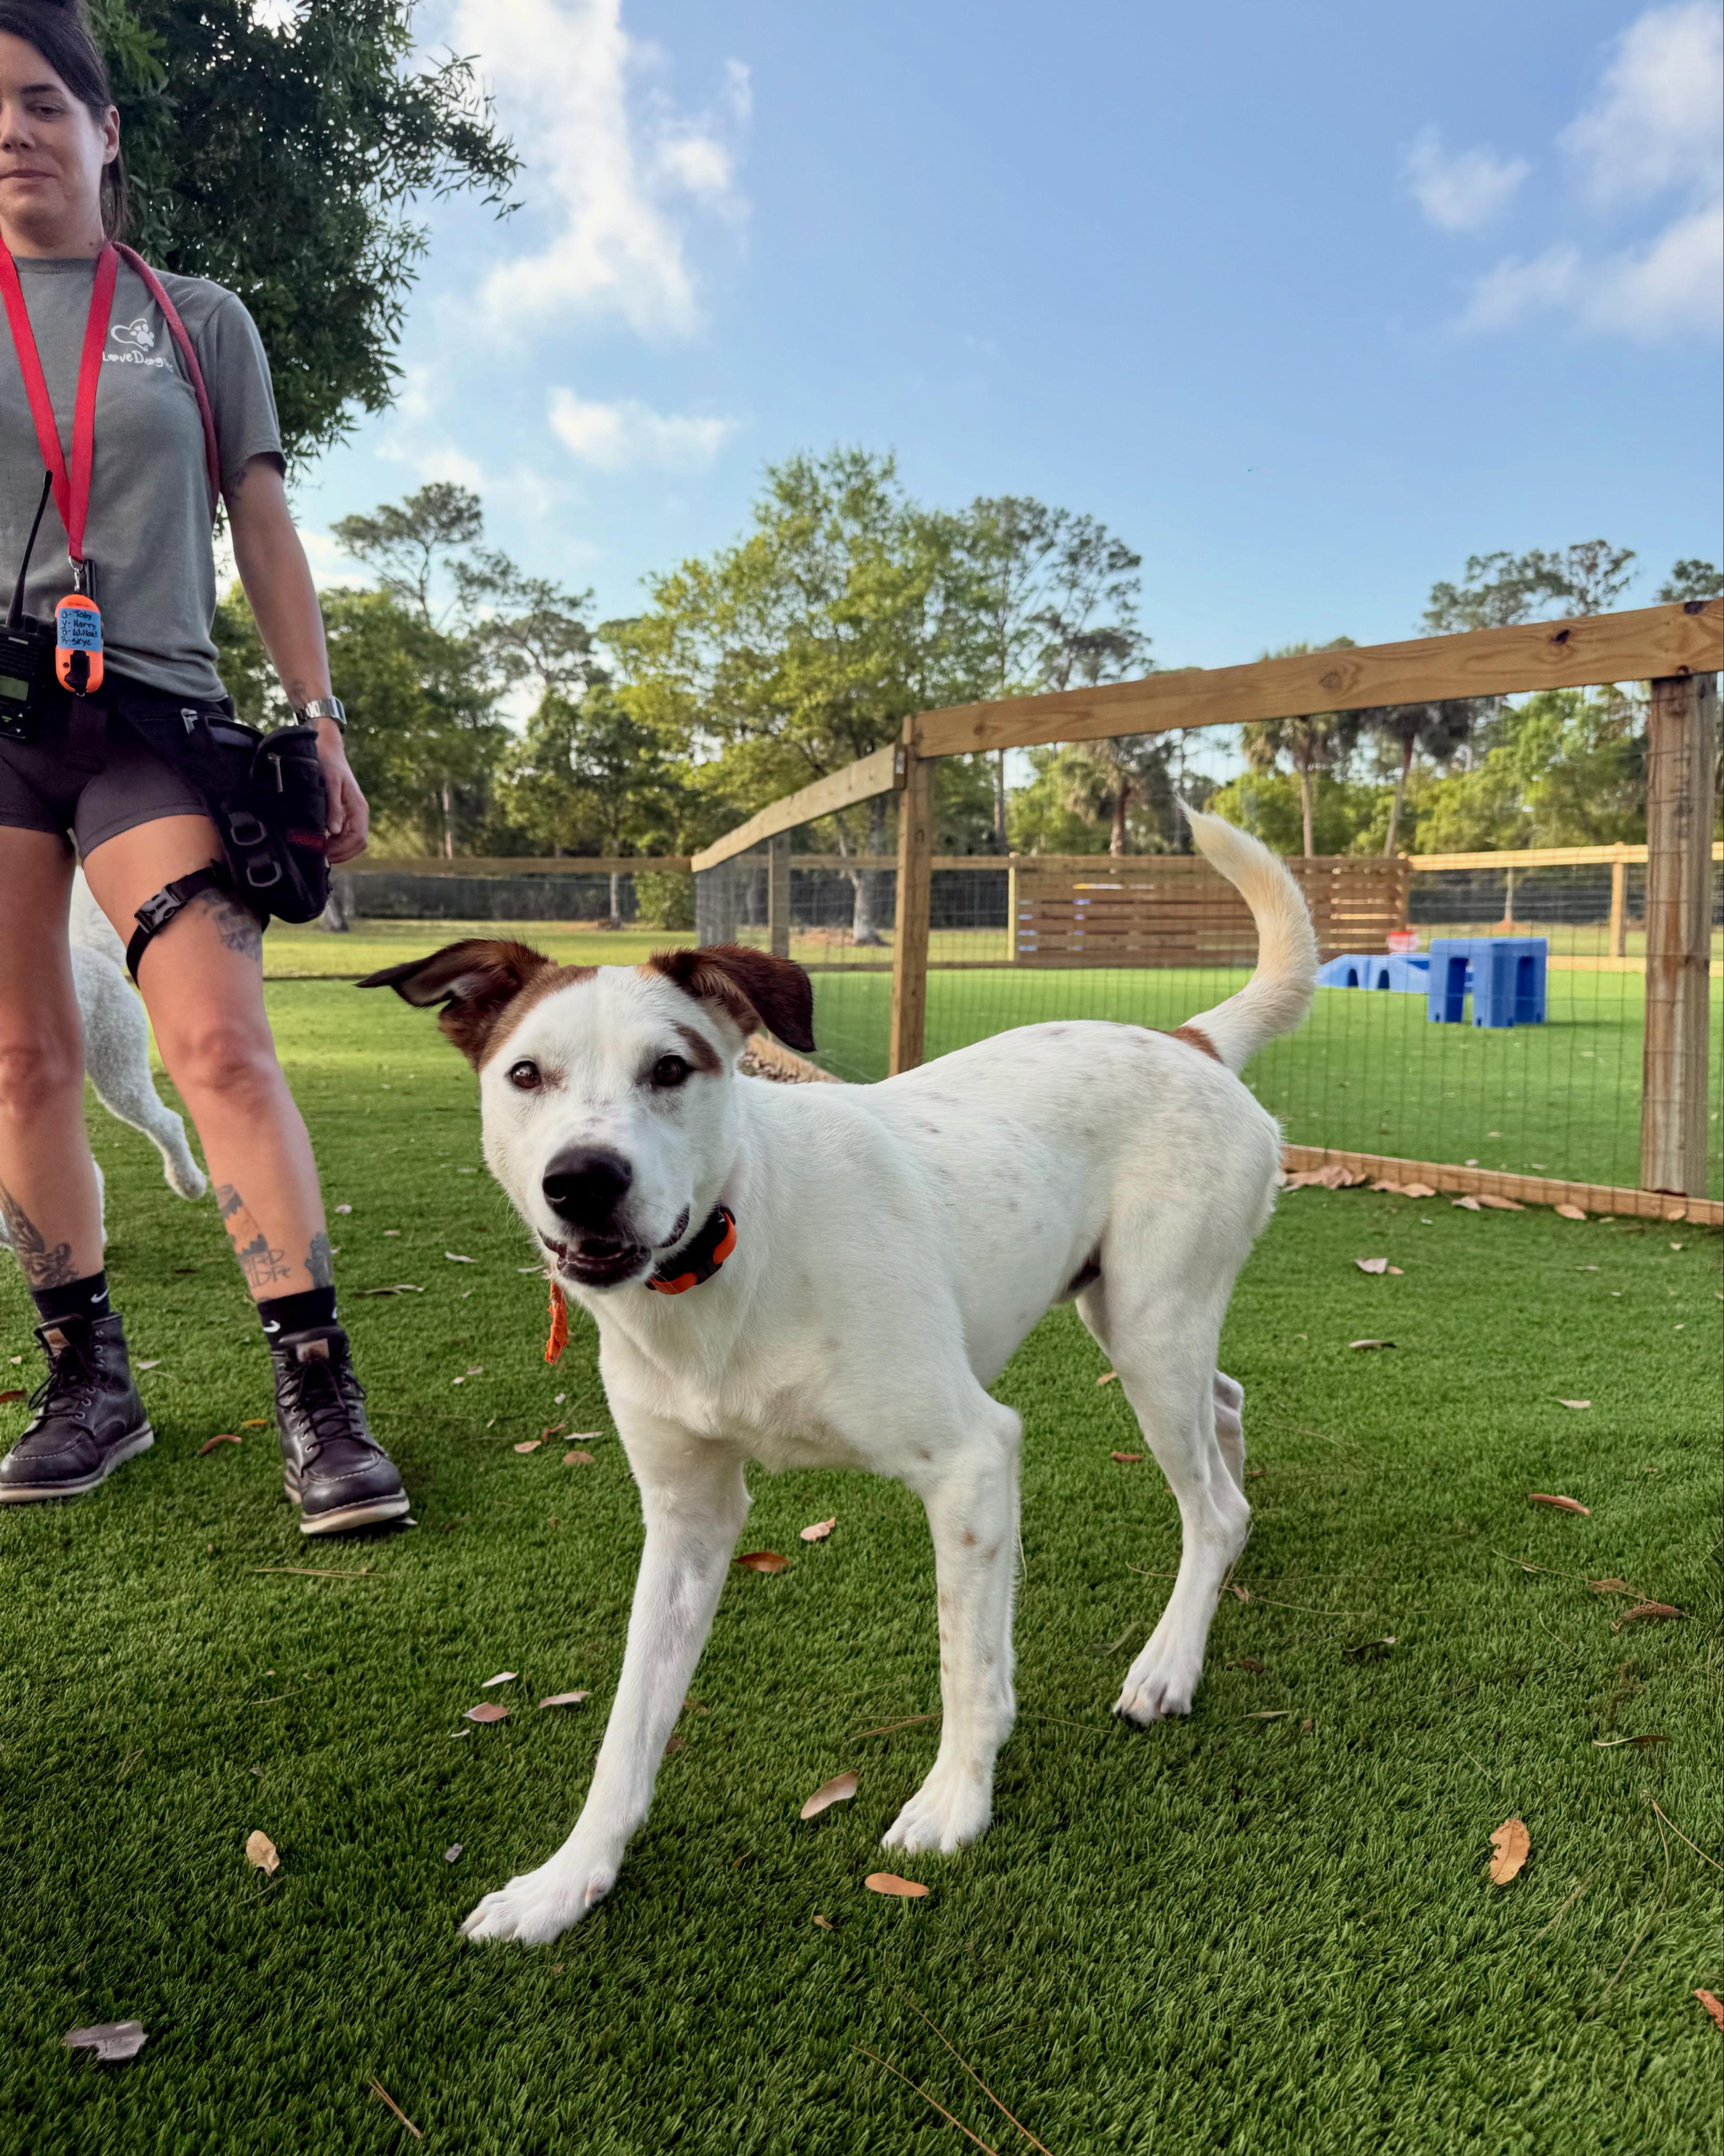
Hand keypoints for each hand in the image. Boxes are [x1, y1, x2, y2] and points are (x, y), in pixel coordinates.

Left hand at [316, 720, 369, 864]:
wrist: (327, 749)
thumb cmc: (328, 764)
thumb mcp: (329, 783)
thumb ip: (333, 807)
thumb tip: (333, 832)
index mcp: (358, 808)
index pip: (358, 839)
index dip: (342, 850)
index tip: (322, 853)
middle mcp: (359, 813)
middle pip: (357, 844)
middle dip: (340, 853)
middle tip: (318, 855)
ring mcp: (353, 814)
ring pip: (352, 842)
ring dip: (337, 849)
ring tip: (318, 850)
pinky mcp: (345, 814)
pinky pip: (345, 835)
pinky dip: (335, 842)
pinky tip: (320, 841)